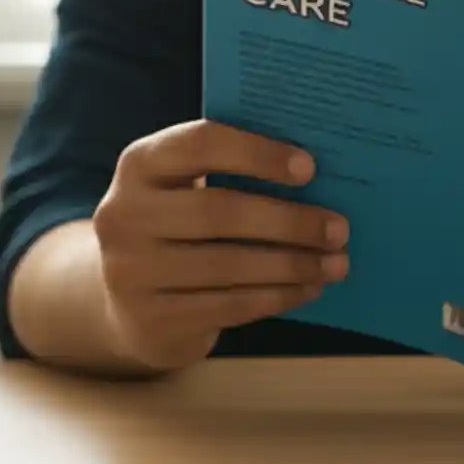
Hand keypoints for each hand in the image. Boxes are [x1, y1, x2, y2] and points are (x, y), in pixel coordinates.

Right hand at [91, 120, 347, 370]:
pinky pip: (228, 305)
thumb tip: (318, 175)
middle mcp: (124, 214)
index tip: (310, 169)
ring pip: (227, 266)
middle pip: (219, 212)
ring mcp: (130, 271)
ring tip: (336, 264)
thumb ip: (233, 173)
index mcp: (140, 163)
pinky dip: (277, 296)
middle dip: (290, 222)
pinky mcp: (151, 319)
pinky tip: (309, 288)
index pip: (200, 144)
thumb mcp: (187, 188)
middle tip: (339, 229)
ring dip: (292, 265)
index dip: (257, 154)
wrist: (127, 302)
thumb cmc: (181, 227)